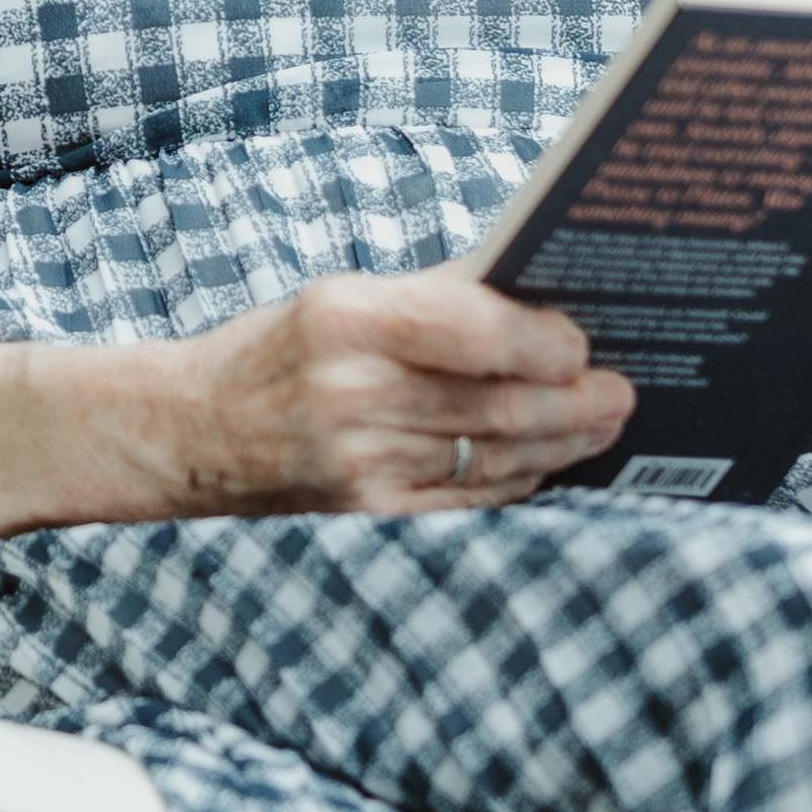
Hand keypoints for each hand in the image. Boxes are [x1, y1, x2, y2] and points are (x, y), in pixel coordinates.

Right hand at [160, 267, 635, 515]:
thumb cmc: (274, 352)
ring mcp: (359, 465)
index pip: (474, 329)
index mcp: (344, 320)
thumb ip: (433, 297)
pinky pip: (468, 501)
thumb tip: (537, 294)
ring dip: (561, 444)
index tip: (583, 341)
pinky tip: (547, 464)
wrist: (188, 433)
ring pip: (493, 457)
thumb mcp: (337, 298)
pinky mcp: (368, 516)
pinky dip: (517, 481)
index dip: (543, 340)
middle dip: (575, 401)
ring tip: (602, 423)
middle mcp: (350, 395)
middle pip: (498, 405)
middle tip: (622, 392)